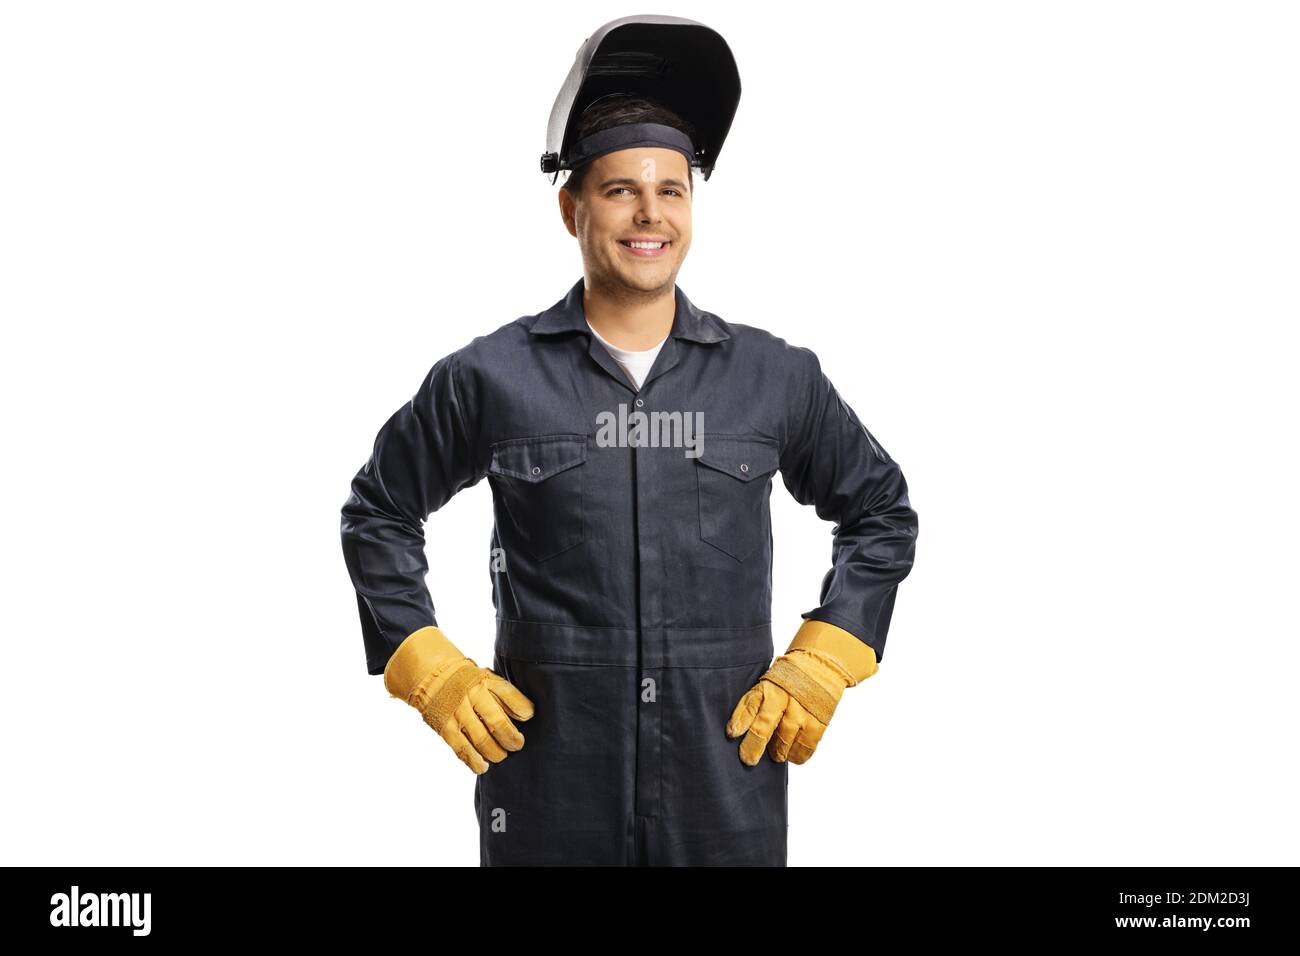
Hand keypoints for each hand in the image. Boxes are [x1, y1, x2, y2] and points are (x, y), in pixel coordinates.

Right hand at [384, 625, 534, 773]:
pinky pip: (462, 750)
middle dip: (512, 739)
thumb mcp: (488, 678)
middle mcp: (472, 696)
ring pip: (482, 741)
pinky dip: (474, 761)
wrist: (433, 677)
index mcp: (486, 681)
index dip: (524, 711)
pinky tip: (483, 766)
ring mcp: (457, 713)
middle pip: (498, 723)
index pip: (511, 697)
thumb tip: (528, 715)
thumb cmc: (469, 681)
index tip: (528, 718)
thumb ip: (506, 695)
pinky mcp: (445, 729)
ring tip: (501, 755)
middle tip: (517, 745)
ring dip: (495, 753)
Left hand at [726, 620, 877, 765]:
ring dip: (778, 752)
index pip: (750, 706)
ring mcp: (802, 711)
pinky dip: (797, 755)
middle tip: (748, 759)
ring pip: (784, 742)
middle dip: (754, 747)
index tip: (731, 734)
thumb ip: (756, 704)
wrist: (822, 666)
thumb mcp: (768, 683)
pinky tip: (792, 754)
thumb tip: (738, 731)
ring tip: (776, 753)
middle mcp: (784, 699)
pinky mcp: (818, 722)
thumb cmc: (789, 680)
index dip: (739, 722)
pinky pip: (805, 747)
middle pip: (764, 727)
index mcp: (768, 687)